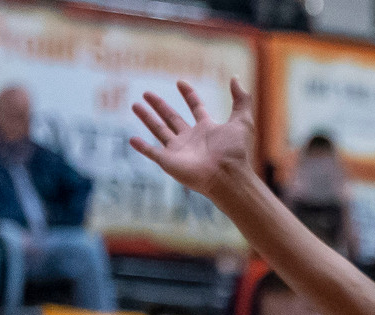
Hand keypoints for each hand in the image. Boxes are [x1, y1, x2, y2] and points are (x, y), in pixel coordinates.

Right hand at [130, 79, 257, 199]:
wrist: (227, 176)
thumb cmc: (235, 151)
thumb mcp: (242, 121)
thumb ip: (241, 99)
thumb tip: (236, 78)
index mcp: (208, 128)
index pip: (196, 107)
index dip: (189, 95)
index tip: (180, 82)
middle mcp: (192, 139)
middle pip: (172, 118)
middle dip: (159, 105)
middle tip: (146, 92)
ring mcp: (179, 151)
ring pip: (159, 131)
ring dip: (147, 118)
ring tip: (135, 105)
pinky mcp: (169, 162)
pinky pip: (152, 153)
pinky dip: (141, 147)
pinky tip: (132, 139)